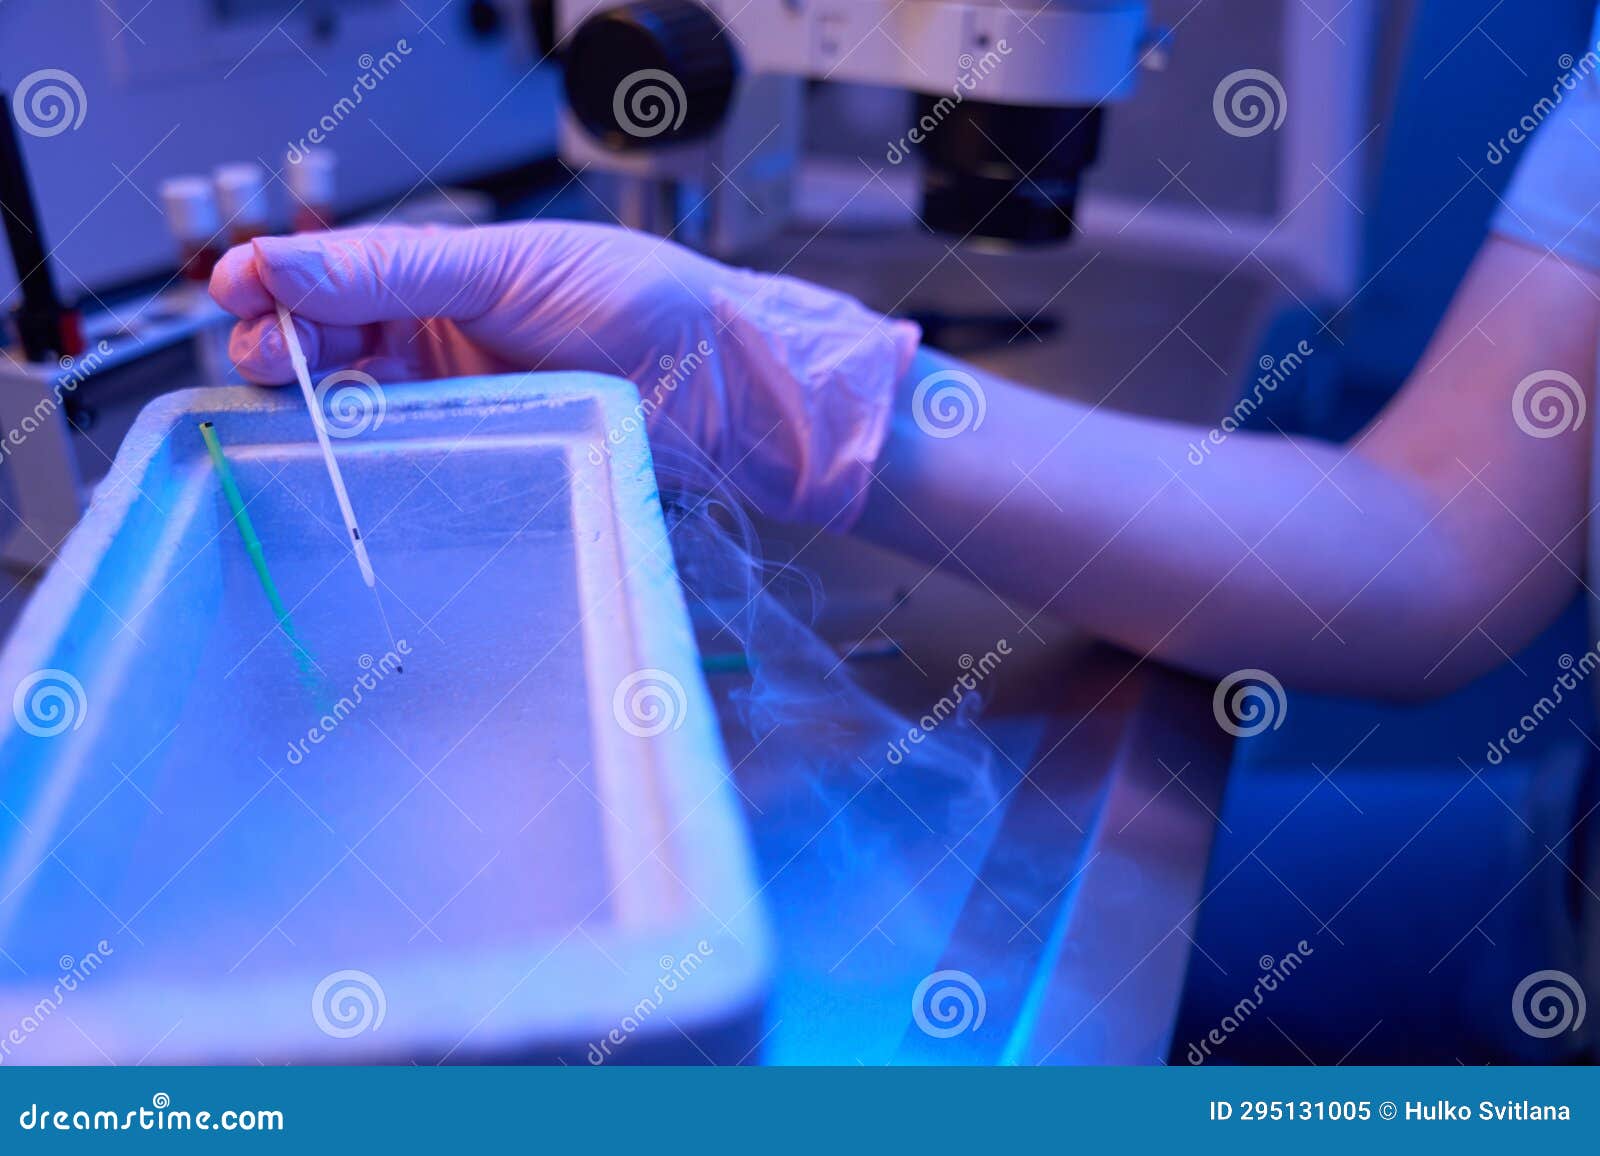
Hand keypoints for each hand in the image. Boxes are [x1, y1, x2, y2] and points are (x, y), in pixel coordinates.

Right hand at [209, 220, 918, 526]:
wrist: (724, 387)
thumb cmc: (642, 305)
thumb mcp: (511, 268)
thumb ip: (401, 271)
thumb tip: (289, 263)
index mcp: (446, 276)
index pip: (338, 275)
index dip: (280, 282)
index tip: (235, 290)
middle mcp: (443, 340)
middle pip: (332, 344)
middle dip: (283, 346)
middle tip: (259, 356)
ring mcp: (460, 404)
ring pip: (358, 407)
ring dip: (315, 405)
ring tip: (291, 404)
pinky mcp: (485, 460)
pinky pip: (409, 461)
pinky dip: (368, 457)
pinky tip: (345, 454)